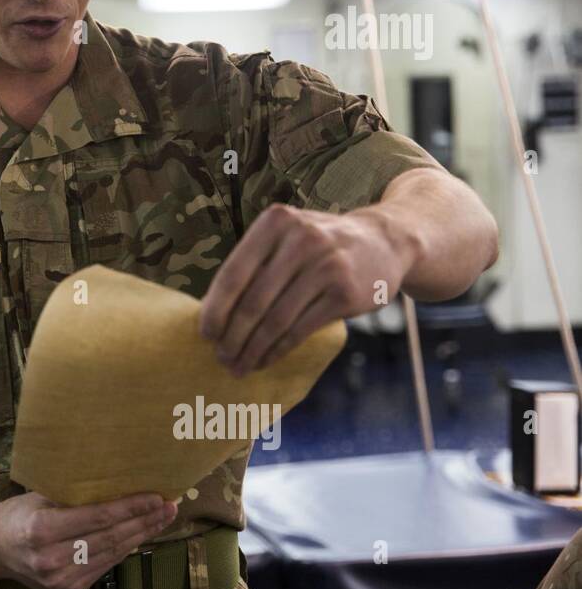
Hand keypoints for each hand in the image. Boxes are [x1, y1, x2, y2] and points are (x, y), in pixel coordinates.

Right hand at [0, 491, 176, 588]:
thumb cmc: (17, 513)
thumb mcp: (39, 496)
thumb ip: (72, 494)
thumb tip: (115, 480)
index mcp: (41, 529)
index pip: (98, 518)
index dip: (131, 507)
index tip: (156, 496)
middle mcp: (51, 558)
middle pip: (111, 538)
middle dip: (145, 521)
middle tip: (169, 506)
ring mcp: (61, 579)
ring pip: (112, 554)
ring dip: (141, 535)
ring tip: (162, 519)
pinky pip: (105, 566)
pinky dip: (124, 549)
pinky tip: (139, 535)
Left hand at [198, 202, 415, 377]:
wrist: (384, 242)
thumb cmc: (318, 246)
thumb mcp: (286, 237)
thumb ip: (254, 264)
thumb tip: (211, 312)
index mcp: (276, 223)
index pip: (234, 273)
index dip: (215, 308)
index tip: (204, 334)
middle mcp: (301, 240)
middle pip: (253, 301)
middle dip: (233, 336)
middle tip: (221, 357)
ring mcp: (326, 266)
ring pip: (276, 320)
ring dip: (253, 349)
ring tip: (239, 365)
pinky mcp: (345, 292)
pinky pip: (300, 329)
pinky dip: (278, 350)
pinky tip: (265, 360)